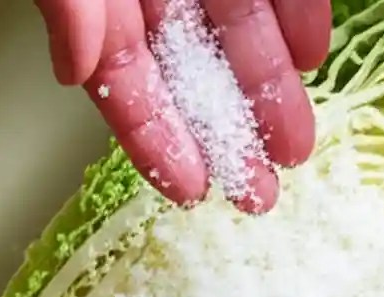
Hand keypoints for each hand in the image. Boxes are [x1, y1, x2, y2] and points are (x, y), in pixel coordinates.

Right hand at [34, 0, 331, 212]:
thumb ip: (71, 2)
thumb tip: (76, 70)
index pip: (124, 77)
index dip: (155, 138)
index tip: (189, 192)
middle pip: (193, 63)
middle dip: (227, 132)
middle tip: (257, 192)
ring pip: (242, 24)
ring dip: (270, 85)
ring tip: (296, 144)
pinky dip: (298, 11)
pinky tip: (312, 53)